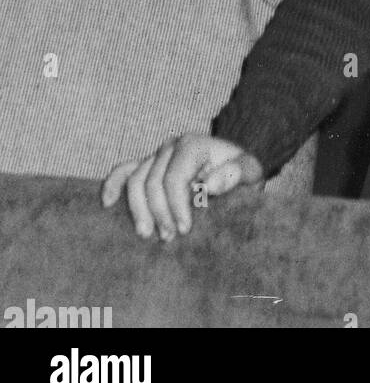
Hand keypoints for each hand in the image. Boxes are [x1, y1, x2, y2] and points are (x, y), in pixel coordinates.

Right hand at [101, 134, 263, 240]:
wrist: (234, 160)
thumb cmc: (242, 168)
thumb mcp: (250, 170)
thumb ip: (235, 174)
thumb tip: (208, 186)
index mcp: (194, 145)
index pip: (174, 178)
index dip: (176, 206)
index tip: (185, 230)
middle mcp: (171, 146)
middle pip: (151, 182)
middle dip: (158, 213)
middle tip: (169, 238)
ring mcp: (157, 154)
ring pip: (135, 181)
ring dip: (139, 210)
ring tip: (147, 234)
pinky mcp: (148, 165)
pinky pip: (124, 171)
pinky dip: (113, 184)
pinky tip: (107, 204)